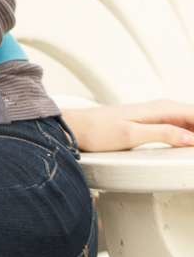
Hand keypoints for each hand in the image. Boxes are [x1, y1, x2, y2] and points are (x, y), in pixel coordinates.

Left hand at [62, 100, 193, 151]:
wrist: (75, 127)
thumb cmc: (97, 131)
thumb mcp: (131, 135)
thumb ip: (162, 134)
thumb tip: (190, 137)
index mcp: (158, 109)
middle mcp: (158, 108)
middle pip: (192, 116)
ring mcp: (153, 115)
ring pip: (187, 120)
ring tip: (193, 147)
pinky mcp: (148, 122)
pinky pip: (177, 125)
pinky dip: (187, 132)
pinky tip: (189, 141)